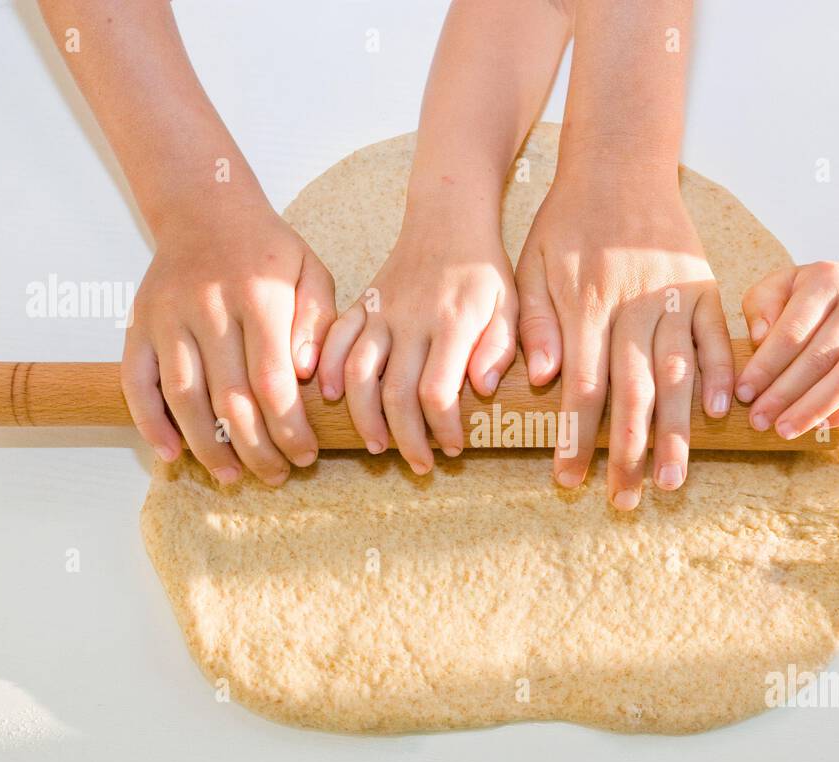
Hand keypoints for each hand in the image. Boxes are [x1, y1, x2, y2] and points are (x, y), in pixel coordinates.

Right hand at [123, 205, 336, 484]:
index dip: (289, 428)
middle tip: (277, 475)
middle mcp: (208, 308)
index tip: (305, 455)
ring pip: (184, 398)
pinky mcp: (137, 325)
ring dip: (207, 447)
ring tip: (232, 475)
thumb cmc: (268, 252)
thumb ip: (317, 323)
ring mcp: (167, 317)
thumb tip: (310, 377)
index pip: (273, 380)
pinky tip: (170, 454)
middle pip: (230, 398)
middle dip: (255, 448)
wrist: (205, 209)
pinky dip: (149, 423)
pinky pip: (136, 382)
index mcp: (258, 296)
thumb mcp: (311, 273)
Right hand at [316, 215, 517, 473]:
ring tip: (378, 445)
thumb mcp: (510, 305)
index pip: (438, 391)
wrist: (448, 219)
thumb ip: (499, 347)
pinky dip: (329, 370)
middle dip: (406, 438)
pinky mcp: (362, 304)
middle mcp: (411, 320)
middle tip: (420, 464)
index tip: (455, 447)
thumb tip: (484, 389)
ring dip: (364, 416)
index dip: (443, 428)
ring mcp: (381, 312)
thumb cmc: (484, 272)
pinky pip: (335, 339)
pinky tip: (332, 398)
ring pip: (359, 372)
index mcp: (452, 323)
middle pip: (396, 392)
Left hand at [514, 171, 732, 509]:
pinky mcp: (706, 288)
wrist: (620, 163)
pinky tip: (724, 415)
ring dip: (677, 432)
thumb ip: (534, 322)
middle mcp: (634, 307)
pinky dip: (721, 375)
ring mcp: (675, 298)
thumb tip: (543, 378)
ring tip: (674, 480)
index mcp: (586, 306)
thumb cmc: (567, 222)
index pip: (582, 387)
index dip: (576, 438)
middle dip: (630, 453)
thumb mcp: (531, 264)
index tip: (570, 480)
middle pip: (633, 393)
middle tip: (627, 501)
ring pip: (677, 375)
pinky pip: (717, 338)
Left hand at [735, 261, 838, 437]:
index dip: (765, 366)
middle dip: (784, 395)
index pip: (792, 331)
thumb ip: (762, 305)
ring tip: (785, 430)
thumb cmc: (813, 297)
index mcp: (827, 278)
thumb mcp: (782, 286)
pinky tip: (821, 425)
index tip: (743, 394)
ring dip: (813, 409)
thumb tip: (758, 337)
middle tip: (758, 420)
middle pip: (819, 358)